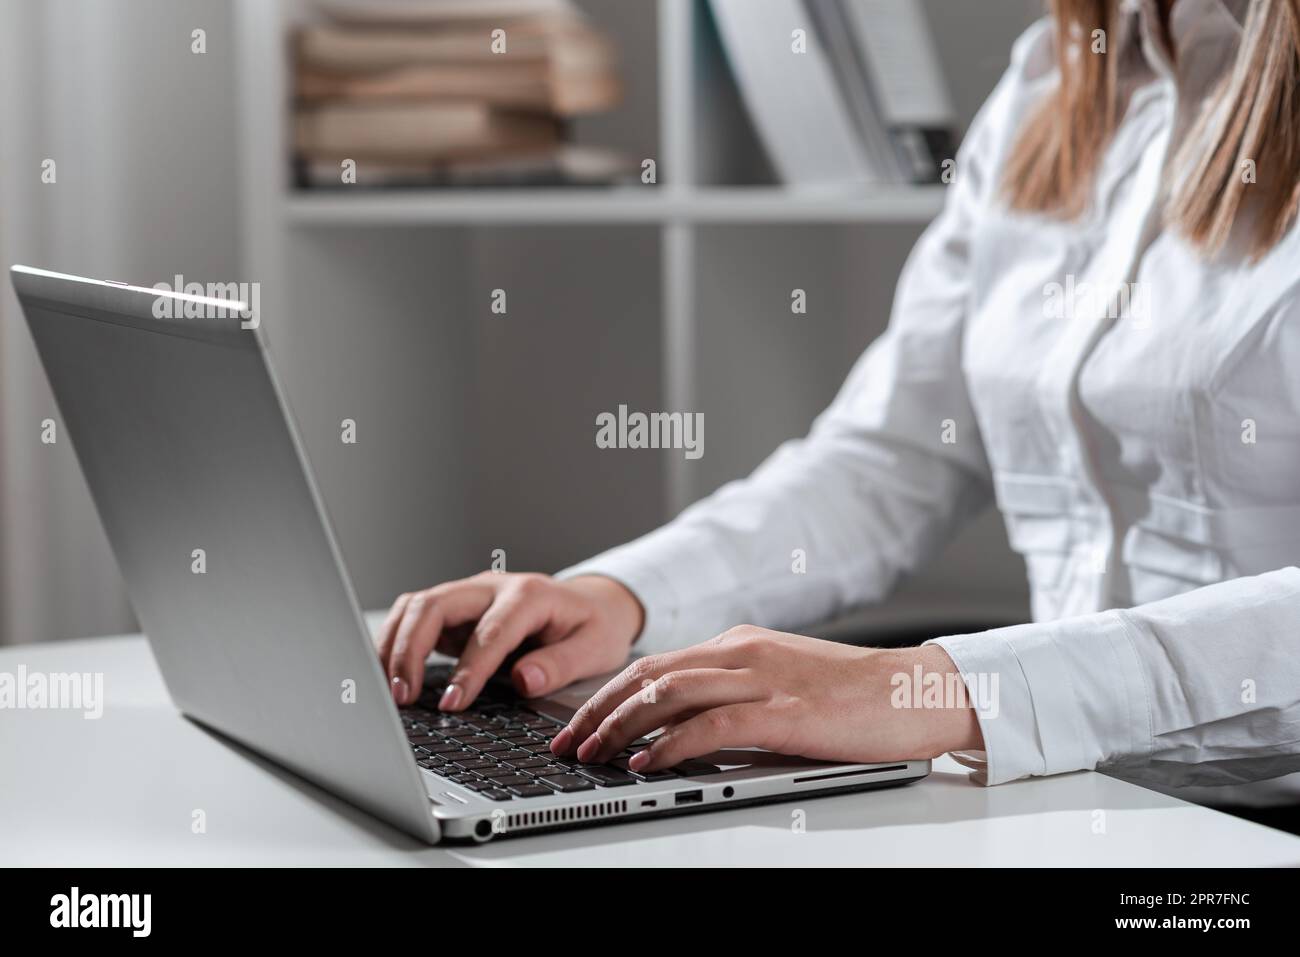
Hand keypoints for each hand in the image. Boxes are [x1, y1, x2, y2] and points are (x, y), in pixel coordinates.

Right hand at [377, 573, 643, 709]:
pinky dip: (396, 643)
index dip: (468, 669)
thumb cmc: (594, 627)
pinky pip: (414, 618)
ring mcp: (470, 595)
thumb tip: (523, 681)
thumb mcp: (594, 649)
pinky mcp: (456, 610)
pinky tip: (390, 674)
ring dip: (395, 645)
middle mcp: (492, 588)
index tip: (452, 704)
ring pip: (416, 606)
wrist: (594, 604)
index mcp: (529, 595)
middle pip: (435, 604)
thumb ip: (560, 665)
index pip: (489, 631)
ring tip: (388, 690)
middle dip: (410, 649)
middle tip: (401, 696)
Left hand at [550, 625, 982, 771]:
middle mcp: (742, 652)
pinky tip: (646, 763)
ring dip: (621, 727)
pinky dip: (669, 744)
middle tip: (568, 743)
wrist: (918, 690)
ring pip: (668, 694)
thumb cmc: (856, 695)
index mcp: (739, 643)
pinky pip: (710, 725)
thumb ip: (735, 694)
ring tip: (593, 755)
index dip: (609, 695)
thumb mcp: (782, 681)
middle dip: (599, 710)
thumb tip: (683, 728)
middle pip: (649, 675)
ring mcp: (762, 678)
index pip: (656, 665)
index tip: (579, 724)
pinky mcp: (783, 710)